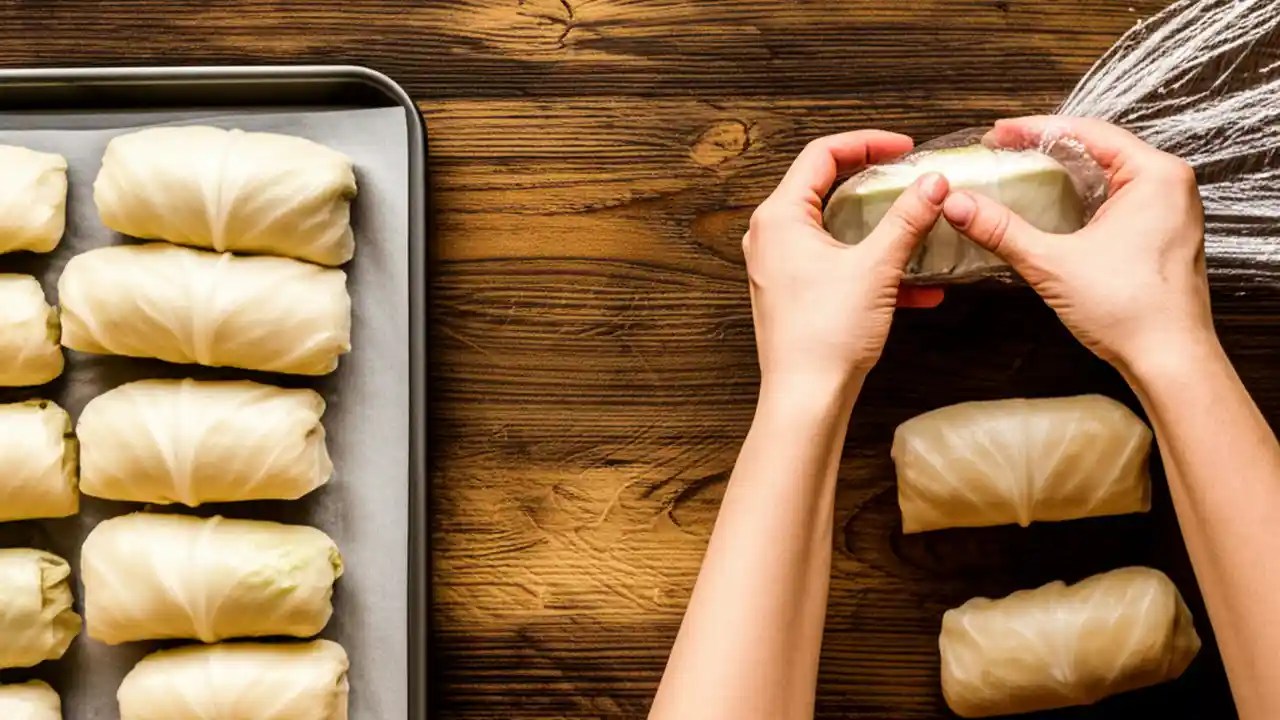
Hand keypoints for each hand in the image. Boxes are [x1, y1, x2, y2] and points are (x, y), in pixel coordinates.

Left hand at [744, 131, 947, 399]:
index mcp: (780, 216)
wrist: (806, 398)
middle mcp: (771, 236)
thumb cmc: (825, 336)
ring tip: (921, 231)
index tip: (905, 148)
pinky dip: (873, 268)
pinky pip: (837, 264)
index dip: (867, 142)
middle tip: (911, 180)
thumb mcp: (877, 267)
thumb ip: (907, 218)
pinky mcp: (794, 292)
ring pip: (837, 230)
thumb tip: (932, 183)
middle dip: (876, 185)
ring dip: (881, 231)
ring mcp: (780, 265)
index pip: (821, 154)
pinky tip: (918, 288)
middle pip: (827, 188)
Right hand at [941, 116, 1214, 374]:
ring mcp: (1168, 211)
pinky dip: (1079, 199)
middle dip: (1046, 149)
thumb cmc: (1132, 312)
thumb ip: (1001, 229)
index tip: (998, 134)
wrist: (1169, 361)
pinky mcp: (1160, 235)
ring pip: (1106, 176)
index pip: (1086, 131)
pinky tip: (1050, 209)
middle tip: (1003, 151)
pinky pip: (1115, 201)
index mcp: (1154, 176)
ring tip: (1020, 174)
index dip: (1035, 129)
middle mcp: (1168, 186)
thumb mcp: (1053, 263)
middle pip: (1097, 149)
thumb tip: (959, 203)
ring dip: (1062, 175)